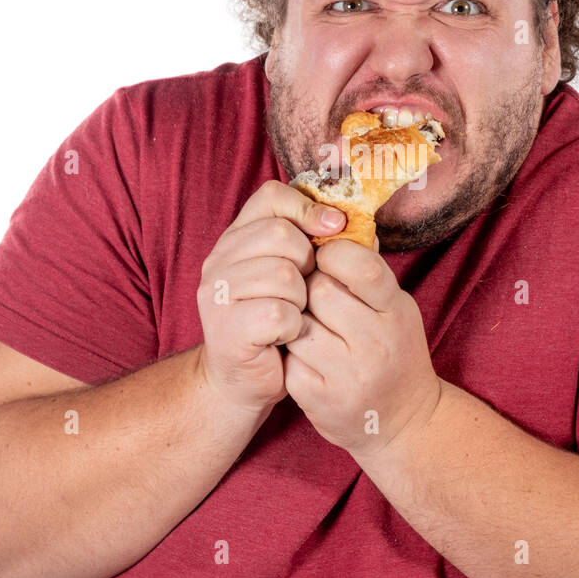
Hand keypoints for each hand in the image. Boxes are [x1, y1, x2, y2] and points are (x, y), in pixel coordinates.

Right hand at [197, 180, 346, 414]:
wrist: (247, 381)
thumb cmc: (279, 324)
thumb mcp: (299, 277)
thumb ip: (322, 246)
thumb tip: (361, 224)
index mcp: (236, 239)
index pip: (271, 197)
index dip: (308, 208)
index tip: (335, 227)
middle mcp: (219, 259)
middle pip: (281, 234)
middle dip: (307, 263)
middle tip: (303, 290)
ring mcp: (217, 293)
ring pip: (282, 274)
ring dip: (300, 300)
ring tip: (293, 315)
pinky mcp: (225, 327)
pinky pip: (277, 312)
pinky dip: (292, 327)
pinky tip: (285, 336)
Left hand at [282, 238, 441, 456]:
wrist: (403, 421)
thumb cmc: (394, 353)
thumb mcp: (396, 309)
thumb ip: (370, 272)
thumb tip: (342, 219)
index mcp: (397, 313)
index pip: (361, 266)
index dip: (333, 253)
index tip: (323, 256)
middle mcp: (377, 343)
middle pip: (320, 292)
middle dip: (308, 287)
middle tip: (310, 293)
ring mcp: (349, 375)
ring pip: (297, 325)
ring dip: (295, 321)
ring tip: (308, 325)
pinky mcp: (320, 400)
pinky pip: (288, 361)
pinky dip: (290, 355)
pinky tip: (304, 357)